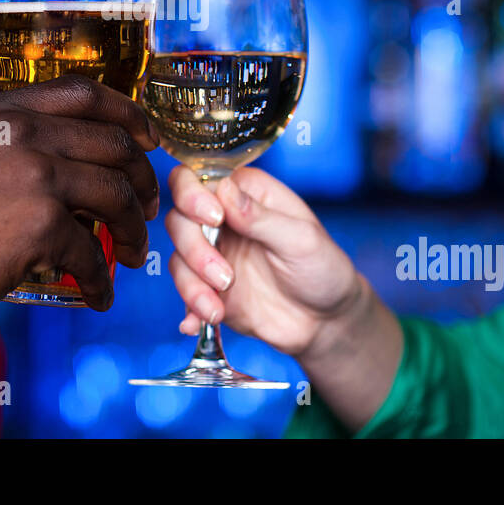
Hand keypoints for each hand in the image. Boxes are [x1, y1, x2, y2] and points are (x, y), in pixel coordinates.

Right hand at [0, 75, 159, 344]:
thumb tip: (29, 156)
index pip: (77, 92)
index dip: (124, 112)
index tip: (146, 136)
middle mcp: (15, 132)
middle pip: (110, 141)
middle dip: (141, 176)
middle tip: (148, 205)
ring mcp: (30, 175)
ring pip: (112, 193)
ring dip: (131, 228)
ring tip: (130, 254)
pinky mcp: (36, 226)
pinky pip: (90, 250)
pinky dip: (101, 278)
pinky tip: (98, 295)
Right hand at [166, 165, 364, 357]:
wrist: (325, 322)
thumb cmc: (322, 269)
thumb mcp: (302, 239)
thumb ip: (261, 217)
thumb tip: (225, 190)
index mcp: (246, 194)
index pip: (198, 180)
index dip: (194, 196)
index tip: (214, 219)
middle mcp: (223, 220)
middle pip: (179, 218)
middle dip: (193, 248)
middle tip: (224, 276)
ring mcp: (213, 254)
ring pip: (177, 257)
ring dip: (191, 285)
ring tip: (218, 308)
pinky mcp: (208, 287)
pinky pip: (184, 292)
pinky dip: (188, 309)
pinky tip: (193, 324)